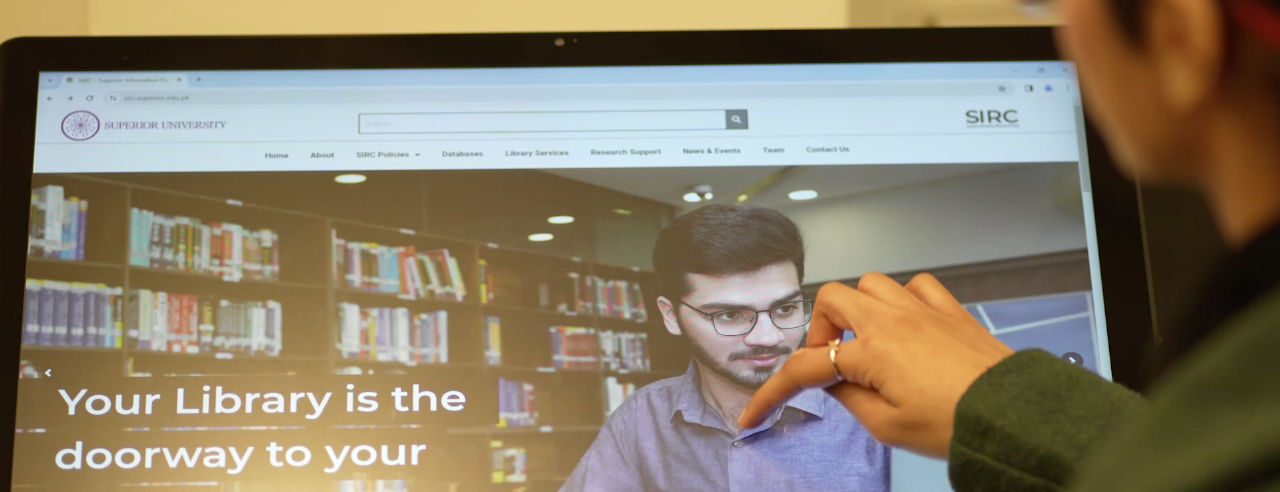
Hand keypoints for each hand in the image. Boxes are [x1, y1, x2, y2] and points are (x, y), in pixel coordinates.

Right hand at [738, 273, 1013, 457]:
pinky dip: (903, 299)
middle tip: (828, 363)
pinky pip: (917, 285)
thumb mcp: (888, 427)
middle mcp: (892, 320)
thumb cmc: (957, 423)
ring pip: (871, 283)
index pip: (805, 367)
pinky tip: (906, 323)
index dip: (774, 392)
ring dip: (858, 308)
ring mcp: (922, 310)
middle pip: (831, 300)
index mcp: (871, 352)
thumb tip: (834, 383)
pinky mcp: (950, 310)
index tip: (756, 412)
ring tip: (864, 340)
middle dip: (819, 330)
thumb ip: (851, 399)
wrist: (1013, 415)